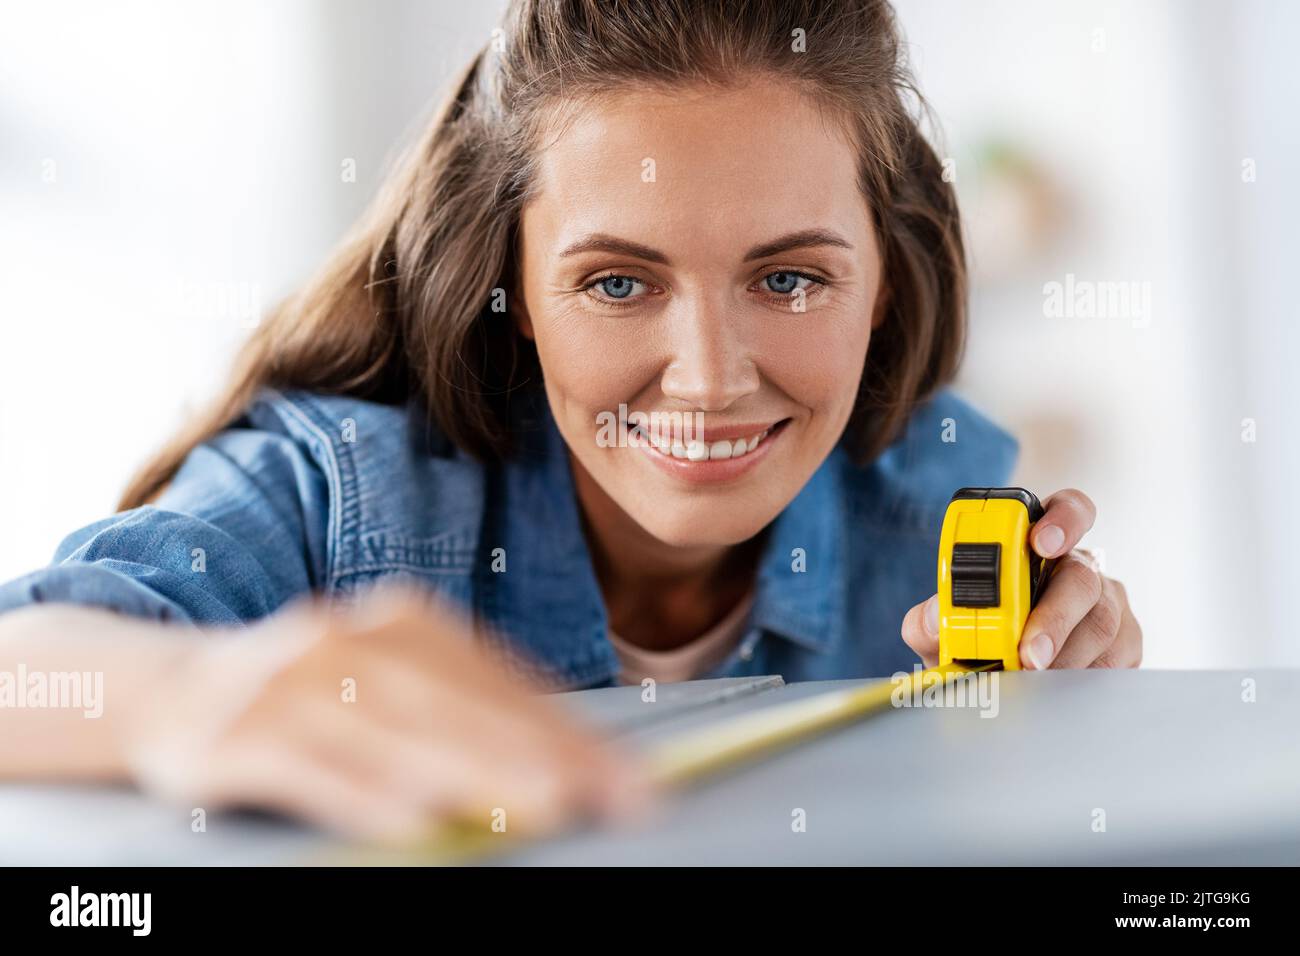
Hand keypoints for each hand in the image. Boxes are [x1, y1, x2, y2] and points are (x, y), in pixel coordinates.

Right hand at [118, 583, 653, 843]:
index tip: (627, 776)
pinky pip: (311, 772)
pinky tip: (415, 825)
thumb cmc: (305, 695)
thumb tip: (562, 762)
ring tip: (539, 804)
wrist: (167, 687)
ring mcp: (289, 683)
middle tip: (604, 794)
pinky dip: (365, 799)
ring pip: (395, 736)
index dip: (567, 730)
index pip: (498, 682)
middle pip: (457, 706)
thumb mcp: (384, 680)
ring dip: (471, 772)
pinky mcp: (234, 735)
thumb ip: (460, 711)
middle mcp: (348, 641)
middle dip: (539, 753)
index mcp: (397, 622)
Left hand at [901, 488, 1141, 669]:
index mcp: (1040, 546)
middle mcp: (1081, 569)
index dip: (1062, 520)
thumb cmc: (976, 635)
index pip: (1069, 511)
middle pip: (1082, 579)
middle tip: (1029, 652)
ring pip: (1102, 626)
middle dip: (1054, 616)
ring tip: (1032, 681)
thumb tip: (934, 617)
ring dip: (1064, 658)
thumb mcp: (946, 625)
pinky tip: (1055, 690)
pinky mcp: (1125, 646)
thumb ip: (930, 618)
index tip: (1042, 543)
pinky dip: (1082, 679)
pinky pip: (1115, 662)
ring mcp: (1108, 607)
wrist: (997, 675)